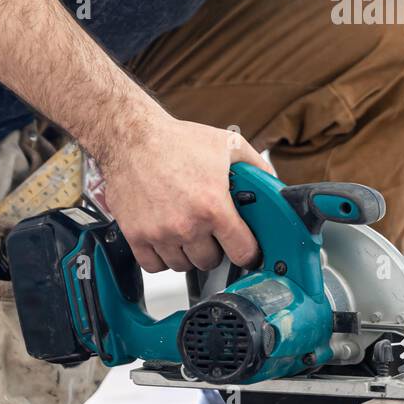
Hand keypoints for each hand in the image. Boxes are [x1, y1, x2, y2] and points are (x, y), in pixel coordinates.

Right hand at [101, 112, 273, 272]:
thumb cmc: (177, 140)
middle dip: (214, 248)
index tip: (245, 250)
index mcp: (214, 206)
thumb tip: (273, 185)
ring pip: (182, 266)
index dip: (248, 253)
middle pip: (210, 261)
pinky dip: (161, 257)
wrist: (130, 138)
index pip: (242, 252)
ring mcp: (160, 233)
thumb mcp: (228, 145)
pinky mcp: (136, 236)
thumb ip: (256, 166)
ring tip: (186, 230)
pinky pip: (154, 266)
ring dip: (187, 253)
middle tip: (209, 231)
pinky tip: (166, 238)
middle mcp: (187, 224)